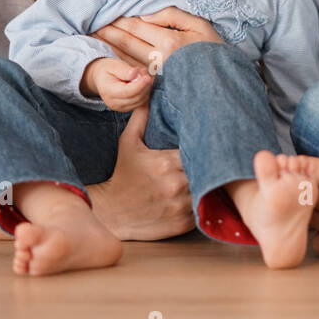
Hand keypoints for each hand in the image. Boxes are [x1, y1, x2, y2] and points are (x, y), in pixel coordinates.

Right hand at [84, 57, 152, 111]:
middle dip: (144, 85)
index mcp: (107, 91)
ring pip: (141, 100)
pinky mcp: (127, 108)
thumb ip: (124, 70)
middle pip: (136, 97)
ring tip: (140, 74)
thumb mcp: (113, 65)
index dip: (139, 85)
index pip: (126, 92)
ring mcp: (120, 108)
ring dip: (146, 88)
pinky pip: (141, 102)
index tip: (147, 77)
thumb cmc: (108, 70)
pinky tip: (140, 82)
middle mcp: (113, 103)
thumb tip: (135, 74)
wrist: (101, 79)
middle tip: (143, 71)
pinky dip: (144, 92)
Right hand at [87, 106, 193, 239]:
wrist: (111, 211)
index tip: (201, 148)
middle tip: (207, 164)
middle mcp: (175, 184)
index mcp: (165, 162)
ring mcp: (180, 205)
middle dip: (205, 167)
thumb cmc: (122, 174)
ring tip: (205, 181)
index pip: (196, 151)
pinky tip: (197, 199)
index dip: (201, 149)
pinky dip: (202, 206)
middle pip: (204, 171)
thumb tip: (147, 95)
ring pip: (205, 191)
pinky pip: (202, 212)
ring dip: (205, 186)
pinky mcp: (182, 223)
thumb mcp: (128, 144)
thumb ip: (140, 119)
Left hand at [91, 7, 223, 72]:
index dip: (119, 20)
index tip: (104, 15)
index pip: (136, 27)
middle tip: (91, 26)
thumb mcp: (199, 25)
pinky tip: (111, 58)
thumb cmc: (213, 50)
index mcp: (168, 40)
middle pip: (127, 42)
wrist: (223, 82)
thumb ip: (172, 16)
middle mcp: (159, 58)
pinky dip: (120, 62)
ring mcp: (156, 74)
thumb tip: (146, 15)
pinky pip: (134, 70)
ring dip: (110, 48)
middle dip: (109, 33)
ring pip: (127, 57)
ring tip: (96, 39)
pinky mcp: (157, 85)